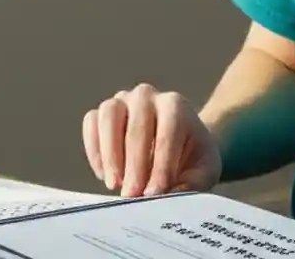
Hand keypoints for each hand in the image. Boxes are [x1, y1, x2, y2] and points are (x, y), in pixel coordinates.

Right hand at [82, 83, 222, 196]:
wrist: (178, 144)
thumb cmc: (191, 157)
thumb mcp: (203, 171)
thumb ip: (191, 184)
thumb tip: (168, 198)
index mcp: (176, 105)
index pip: (168, 132)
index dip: (161, 165)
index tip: (155, 193)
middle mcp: (147, 96)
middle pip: (137, 125)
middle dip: (134, 164)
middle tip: (133, 194)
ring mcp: (121, 101)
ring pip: (109, 116)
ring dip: (110, 154)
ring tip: (114, 184)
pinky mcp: (102, 113)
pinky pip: (91, 124)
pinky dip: (95, 150)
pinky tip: (104, 175)